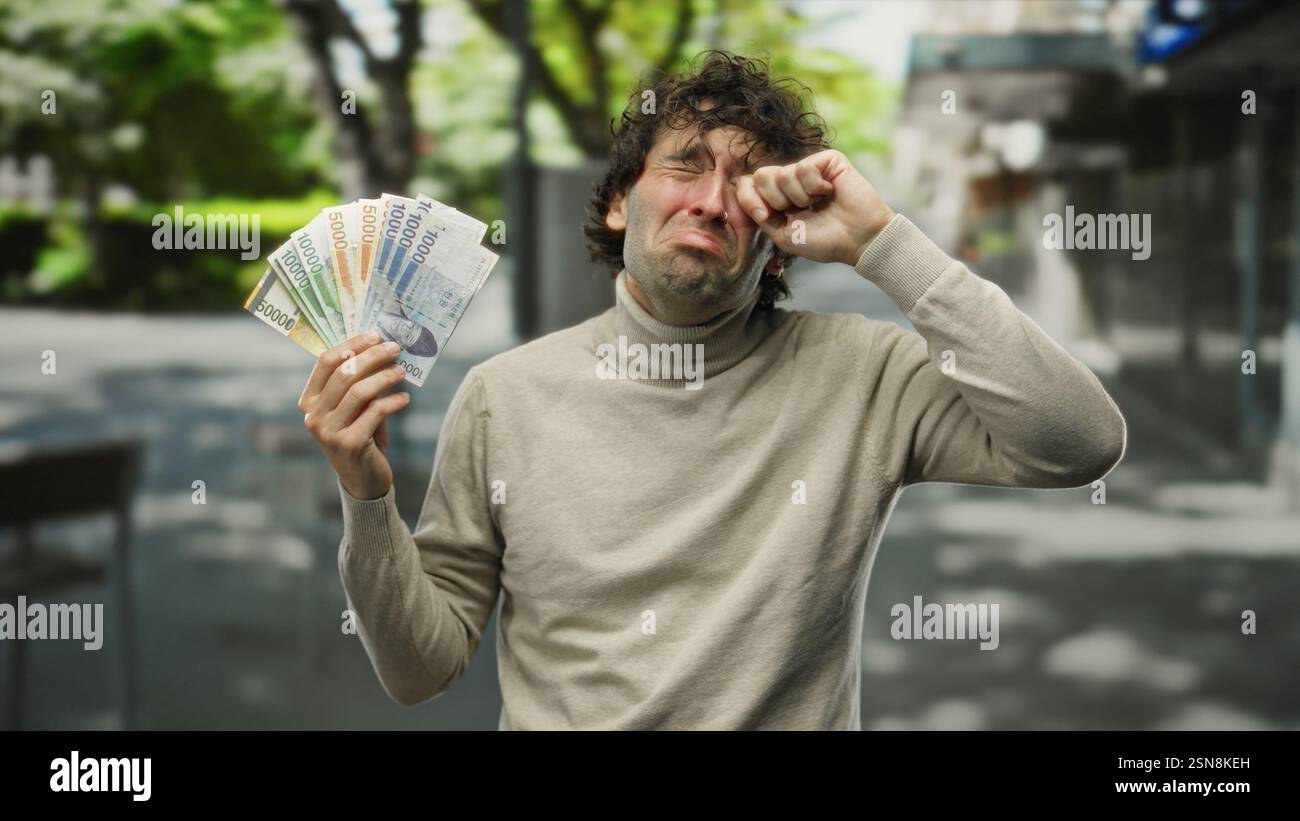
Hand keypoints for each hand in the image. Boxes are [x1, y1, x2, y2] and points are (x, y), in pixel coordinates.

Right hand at [299, 331, 411, 500]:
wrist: (363, 480)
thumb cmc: (360, 435)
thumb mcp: (354, 408)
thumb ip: (358, 383)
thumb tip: (379, 347)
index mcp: (309, 401)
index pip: (326, 362)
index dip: (352, 345)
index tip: (375, 335)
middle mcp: (313, 415)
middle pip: (345, 373)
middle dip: (373, 356)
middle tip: (395, 348)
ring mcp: (329, 431)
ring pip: (360, 391)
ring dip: (386, 377)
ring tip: (402, 372)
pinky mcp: (349, 444)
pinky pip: (375, 412)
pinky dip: (393, 402)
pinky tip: (405, 399)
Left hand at [736, 148, 895, 266]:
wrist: (858, 240)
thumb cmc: (825, 241)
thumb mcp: (783, 235)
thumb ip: (762, 215)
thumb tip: (745, 191)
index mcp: (779, 198)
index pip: (748, 184)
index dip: (749, 198)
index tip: (765, 215)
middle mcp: (792, 180)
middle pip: (761, 175)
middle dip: (775, 199)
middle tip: (798, 210)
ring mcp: (810, 168)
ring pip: (782, 173)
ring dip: (799, 196)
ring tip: (818, 203)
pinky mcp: (827, 160)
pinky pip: (803, 167)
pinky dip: (814, 186)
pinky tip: (829, 192)